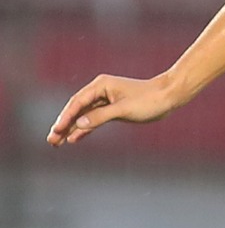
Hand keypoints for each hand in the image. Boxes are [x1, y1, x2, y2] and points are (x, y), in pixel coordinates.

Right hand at [47, 74, 184, 145]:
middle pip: (77, 109)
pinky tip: (75, 138)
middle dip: (64, 125)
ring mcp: (106, 99)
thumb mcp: (123, 109)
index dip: (66, 118)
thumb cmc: (149, 100)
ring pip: (84, 115)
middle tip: (51, 140)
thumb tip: (79, 124)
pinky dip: (85, 128)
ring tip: (58, 142)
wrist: (169, 96)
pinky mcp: (112, 108)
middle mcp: (100, 90)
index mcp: (101, 85)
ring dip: (72, 129)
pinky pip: (94, 118)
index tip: (56, 131)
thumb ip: (101, 116)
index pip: (77, 103)